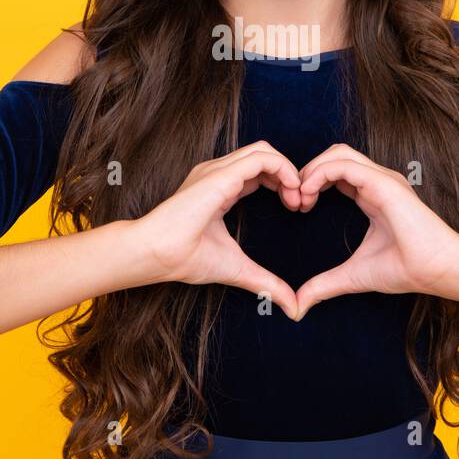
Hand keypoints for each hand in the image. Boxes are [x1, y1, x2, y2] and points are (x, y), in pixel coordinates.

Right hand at [132, 141, 302, 320]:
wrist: (157, 255)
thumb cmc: (185, 259)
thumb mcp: (238, 269)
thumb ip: (266, 283)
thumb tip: (292, 308)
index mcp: (219, 188)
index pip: (258, 171)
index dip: (282, 184)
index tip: (296, 208)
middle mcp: (218, 174)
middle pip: (264, 155)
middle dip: (289, 174)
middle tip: (301, 203)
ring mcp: (218, 171)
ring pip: (264, 150)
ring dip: (288, 170)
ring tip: (297, 198)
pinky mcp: (220, 175)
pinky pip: (260, 158)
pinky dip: (283, 168)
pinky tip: (291, 191)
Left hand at [293, 143, 458, 319]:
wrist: (438, 270)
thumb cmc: (406, 269)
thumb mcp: (353, 276)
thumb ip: (324, 285)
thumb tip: (298, 306)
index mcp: (372, 195)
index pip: (336, 172)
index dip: (312, 183)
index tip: (298, 208)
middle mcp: (377, 182)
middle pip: (335, 155)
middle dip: (308, 171)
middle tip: (294, 200)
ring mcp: (382, 179)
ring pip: (338, 153)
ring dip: (312, 170)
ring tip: (301, 197)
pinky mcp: (384, 183)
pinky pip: (345, 165)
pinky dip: (320, 174)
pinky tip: (309, 195)